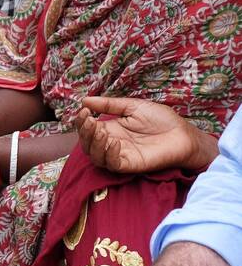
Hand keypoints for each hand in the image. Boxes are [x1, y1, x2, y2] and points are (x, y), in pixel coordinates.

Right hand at [76, 96, 217, 173]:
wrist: (184, 133)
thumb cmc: (162, 120)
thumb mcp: (133, 106)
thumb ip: (110, 105)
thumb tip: (85, 100)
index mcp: (111, 129)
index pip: (88, 129)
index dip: (82, 121)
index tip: (84, 110)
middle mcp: (112, 143)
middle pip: (87, 144)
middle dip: (85, 132)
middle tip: (89, 120)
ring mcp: (120, 155)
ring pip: (96, 156)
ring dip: (93, 144)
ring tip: (99, 130)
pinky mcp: (130, 165)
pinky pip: (112, 164)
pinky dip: (109, 154)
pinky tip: (115, 142)